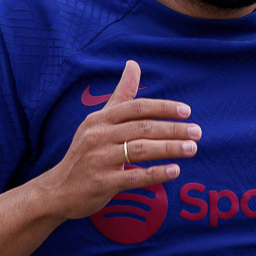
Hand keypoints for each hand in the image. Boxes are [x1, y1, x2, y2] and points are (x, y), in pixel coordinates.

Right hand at [41, 59, 197, 221]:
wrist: (58, 190)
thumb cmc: (85, 153)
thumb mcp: (98, 122)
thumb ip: (120, 96)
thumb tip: (134, 64)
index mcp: (99, 119)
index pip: (136, 107)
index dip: (162, 108)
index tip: (186, 112)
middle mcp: (98, 136)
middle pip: (142, 128)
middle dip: (173, 129)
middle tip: (197, 132)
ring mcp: (99, 160)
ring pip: (141, 150)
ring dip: (170, 149)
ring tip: (192, 149)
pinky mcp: (102, 183)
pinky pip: (134, 177)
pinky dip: (157, 174)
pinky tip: (175, 170)